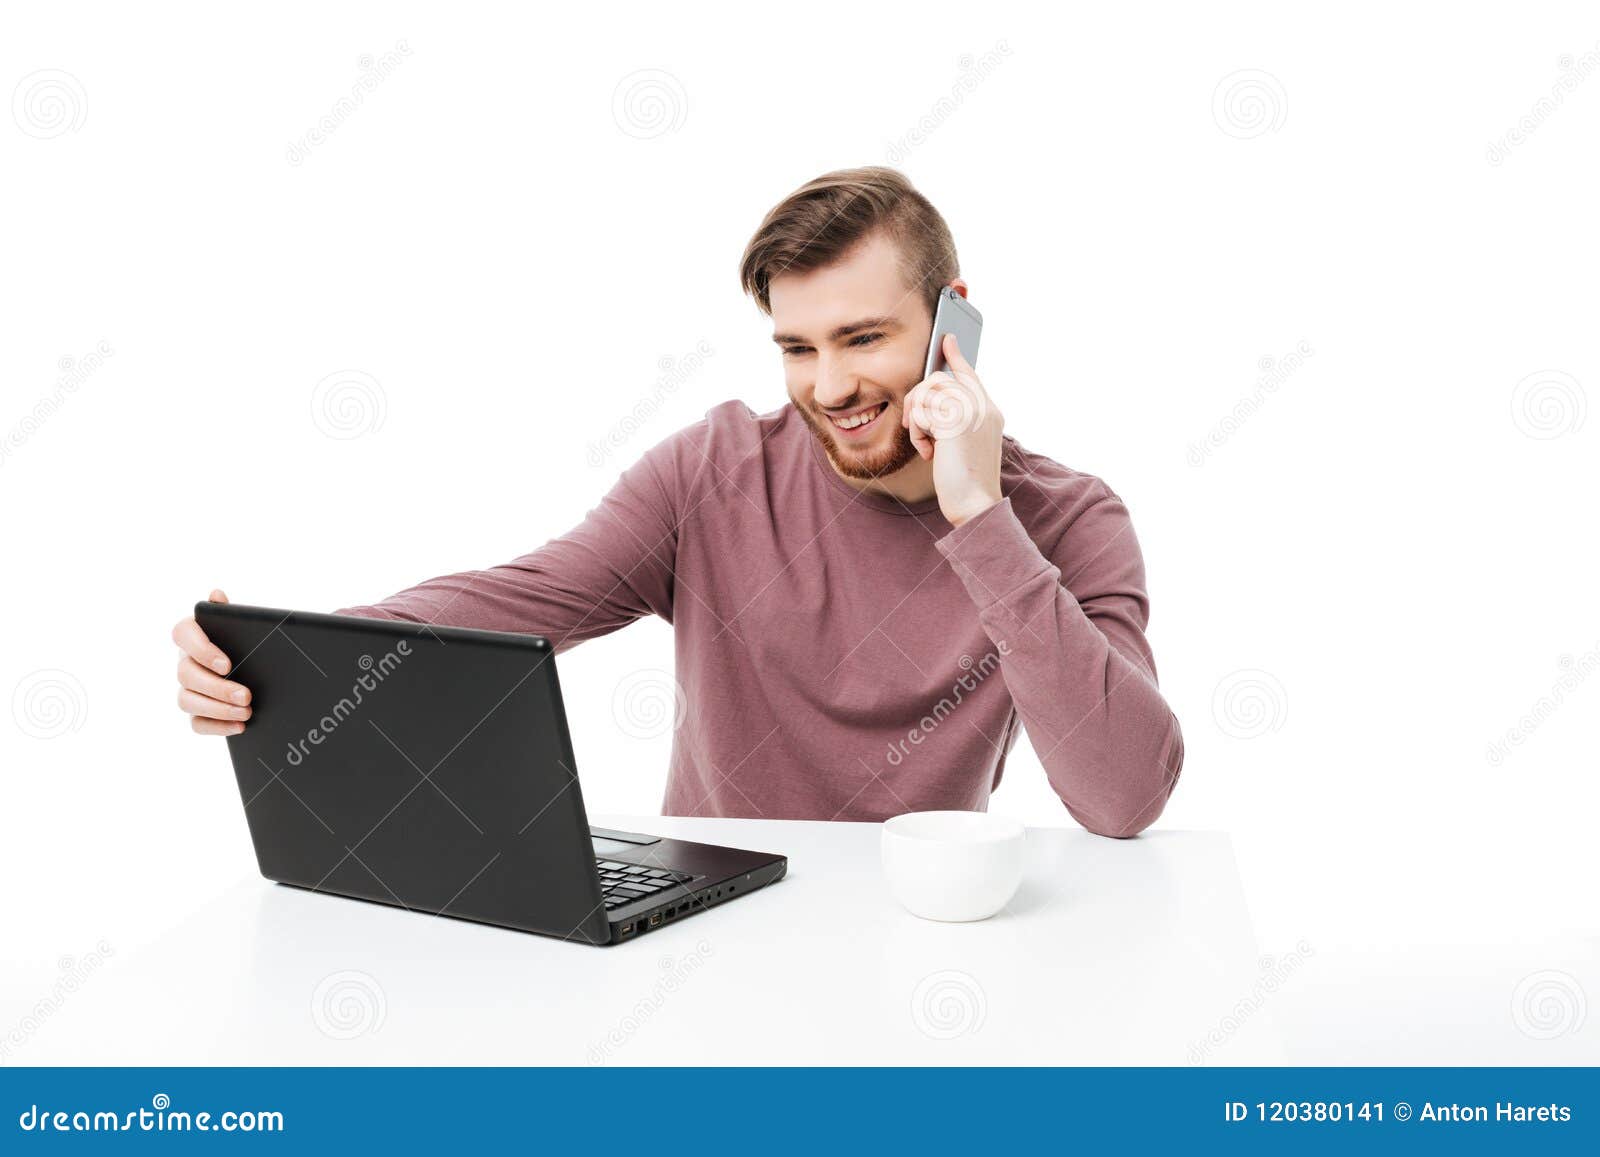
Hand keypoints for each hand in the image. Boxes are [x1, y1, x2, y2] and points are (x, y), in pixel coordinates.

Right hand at [171, 589, 252, 735]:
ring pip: (187, 700)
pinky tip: (241, 726)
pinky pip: (196, 722)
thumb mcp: (243, 626)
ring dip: (218, 708)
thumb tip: (216, 594)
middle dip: (217, 687)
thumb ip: (231, 613)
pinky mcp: (196, 711)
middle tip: (247, 695)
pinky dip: (217, 727)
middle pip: (187, 675)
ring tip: (247, 711)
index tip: (228, 664)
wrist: (259, 668)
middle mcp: (185, 660)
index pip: (183, 634)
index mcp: (193, 634)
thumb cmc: (246, 641)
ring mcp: (187, 687)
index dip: (202, 650)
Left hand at [903, 332, 1004, 526]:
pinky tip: (928, 453)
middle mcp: (983, 408)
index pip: (970, 375)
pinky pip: (921, 412)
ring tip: (925, 443)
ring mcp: (971, 412)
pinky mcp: (955, 422)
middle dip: (917, 399)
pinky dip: (916, 433)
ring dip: (916, 418)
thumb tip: (930, 405)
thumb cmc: (966, 481)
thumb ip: (955, 422)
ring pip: (927, 391)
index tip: (947, 340)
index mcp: (990, 412)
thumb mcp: (964, 446)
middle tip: (914, 425)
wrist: (976, 504)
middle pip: (938, 379)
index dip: (956, 356)